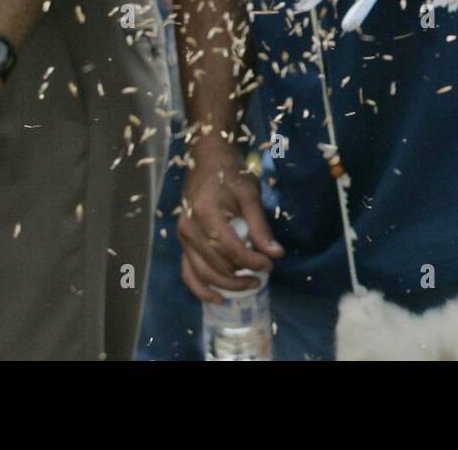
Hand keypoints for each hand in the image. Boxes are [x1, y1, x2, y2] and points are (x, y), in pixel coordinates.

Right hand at [177, 142, 283, 304]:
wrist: (207, 159)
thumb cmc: (230, 173)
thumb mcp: (250, 194)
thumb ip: (260, 226)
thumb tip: (275, 253)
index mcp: (206, 214)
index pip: (232, 249)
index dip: (252, 261)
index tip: (270, 264)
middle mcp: (190, 228)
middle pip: (216, 264)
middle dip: (241, 276)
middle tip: (263, 277)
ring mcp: (183, 236)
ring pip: (201, 272)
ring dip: (225, 285)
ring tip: (248, 286)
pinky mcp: (182, 241)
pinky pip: (188, 271)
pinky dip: (201, 288)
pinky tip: (217, 298)